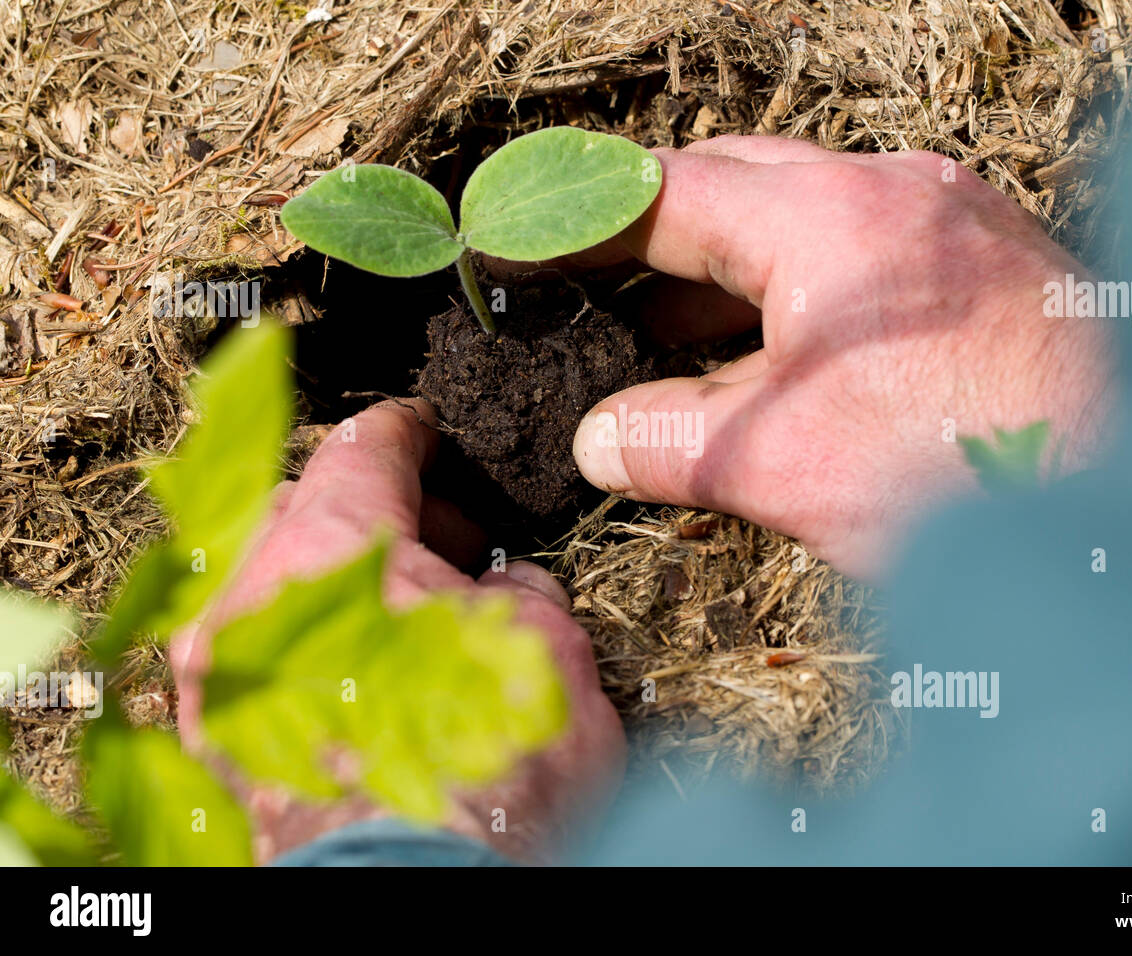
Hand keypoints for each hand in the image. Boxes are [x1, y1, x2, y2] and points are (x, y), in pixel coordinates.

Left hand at [170, 400, 624, 863]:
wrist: (425, 888)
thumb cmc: (489, 777)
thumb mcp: (547, 645)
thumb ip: (514, 583)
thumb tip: (497, 583)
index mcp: (330, 547)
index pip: (363, 449)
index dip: (407, 432)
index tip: (423, 432)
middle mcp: (250, 597)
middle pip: (304, 508)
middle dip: (377, 513)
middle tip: (446, 544)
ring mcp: (216, 673)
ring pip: (272, 579)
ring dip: (338, 577)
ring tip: (408, 614)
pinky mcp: (213, 739)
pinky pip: (252, 650)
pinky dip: (305, 638)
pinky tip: (365, 668)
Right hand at [570, 136, 1114, 576]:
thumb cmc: (967, 470)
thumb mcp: (781, 462)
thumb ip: (664, 439)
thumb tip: (593, 437)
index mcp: (829, 217)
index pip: (666, 193)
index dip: (577, 220)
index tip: (518, 239)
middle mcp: (895, 193)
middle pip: (735, 187)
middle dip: (649, 238)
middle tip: (585, 287)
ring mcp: (950, 224)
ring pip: (802, 225)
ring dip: (724, 275)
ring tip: (657, 335)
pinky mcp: (987, 270)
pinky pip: (861, 260)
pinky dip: (796, 299)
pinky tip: (767, 357)